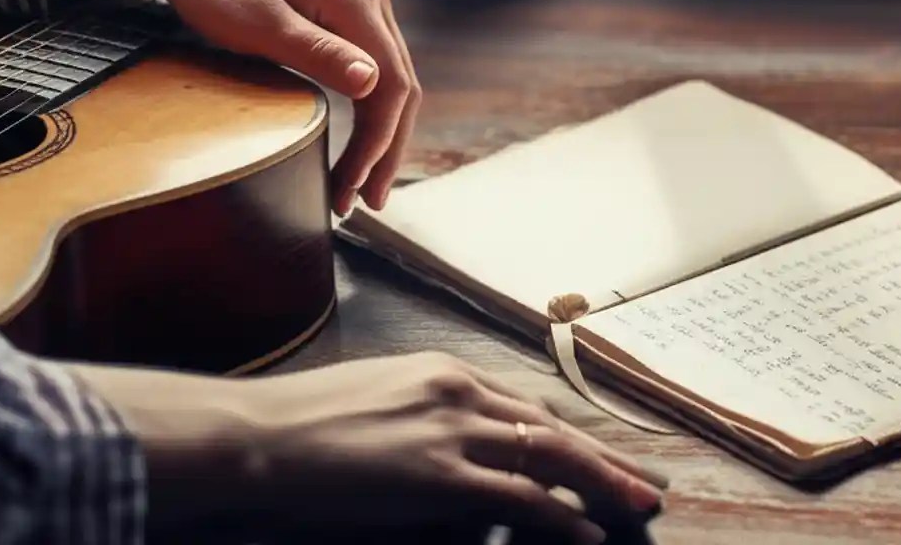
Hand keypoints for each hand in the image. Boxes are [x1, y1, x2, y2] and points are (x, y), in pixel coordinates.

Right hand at [69, 352, 666, 542]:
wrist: (258, 436)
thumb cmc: (302, 423)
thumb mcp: (377, 402)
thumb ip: (425, 418)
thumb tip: (453, 449)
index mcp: (444, 372)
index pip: (525, 405)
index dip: (569, 433)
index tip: (597, 452)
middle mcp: (460, 392)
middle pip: (551, 427)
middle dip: (603, 457)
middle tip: (643, 483)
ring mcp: (453, 432)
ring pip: (551, 457)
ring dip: (601, 483)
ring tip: (637, 507)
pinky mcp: (441, 474)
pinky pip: (522, 497)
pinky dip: (562, 515)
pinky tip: (587, 532)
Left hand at [158, 0, 417, 216]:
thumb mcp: (261, 25)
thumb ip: (318, 53)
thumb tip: (373, 83)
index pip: (390, 84)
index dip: (378, 143)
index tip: (354, 187)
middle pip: (401, 87)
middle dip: (386, 150)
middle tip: (366, 202)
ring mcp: (366, 5)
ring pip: (394, 83)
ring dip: (383, 137)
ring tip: (362, 186)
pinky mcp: (352, 15)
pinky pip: (377, 71)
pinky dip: (372, 114)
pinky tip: (362, 143)